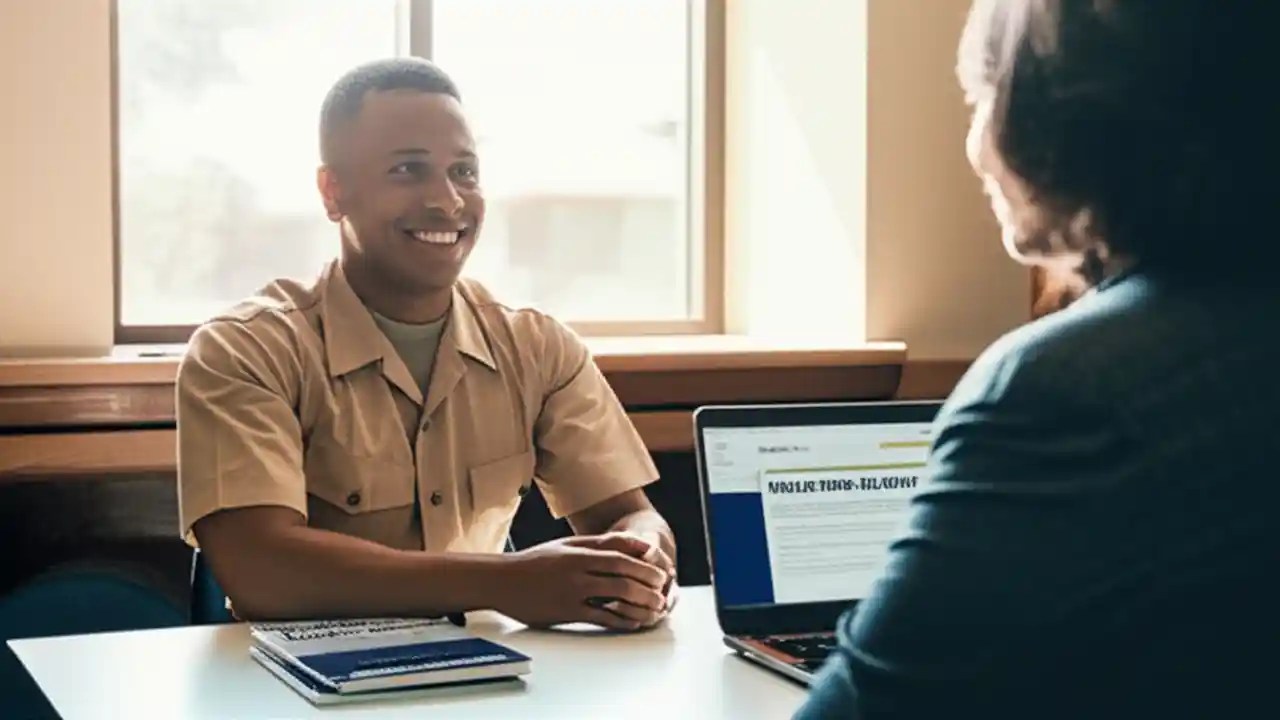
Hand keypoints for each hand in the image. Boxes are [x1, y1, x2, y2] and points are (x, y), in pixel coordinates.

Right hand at [497, 536, 667, 630]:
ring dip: (640, 603)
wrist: (502, 580)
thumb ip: (597, 544)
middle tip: (662, 590)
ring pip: (616, 598)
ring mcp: (573, 592)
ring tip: (654, 608)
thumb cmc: (535, 562)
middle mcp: (578, 570)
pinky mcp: (566, 613)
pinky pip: (601, 618)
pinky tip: (632, 622)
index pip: (621, 556)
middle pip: (623, 576)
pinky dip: (621, 621)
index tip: (660, 571)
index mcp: (579, 552)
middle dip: (648, 584)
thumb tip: (630, 543)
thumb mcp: (566, 546)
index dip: (645, 564)